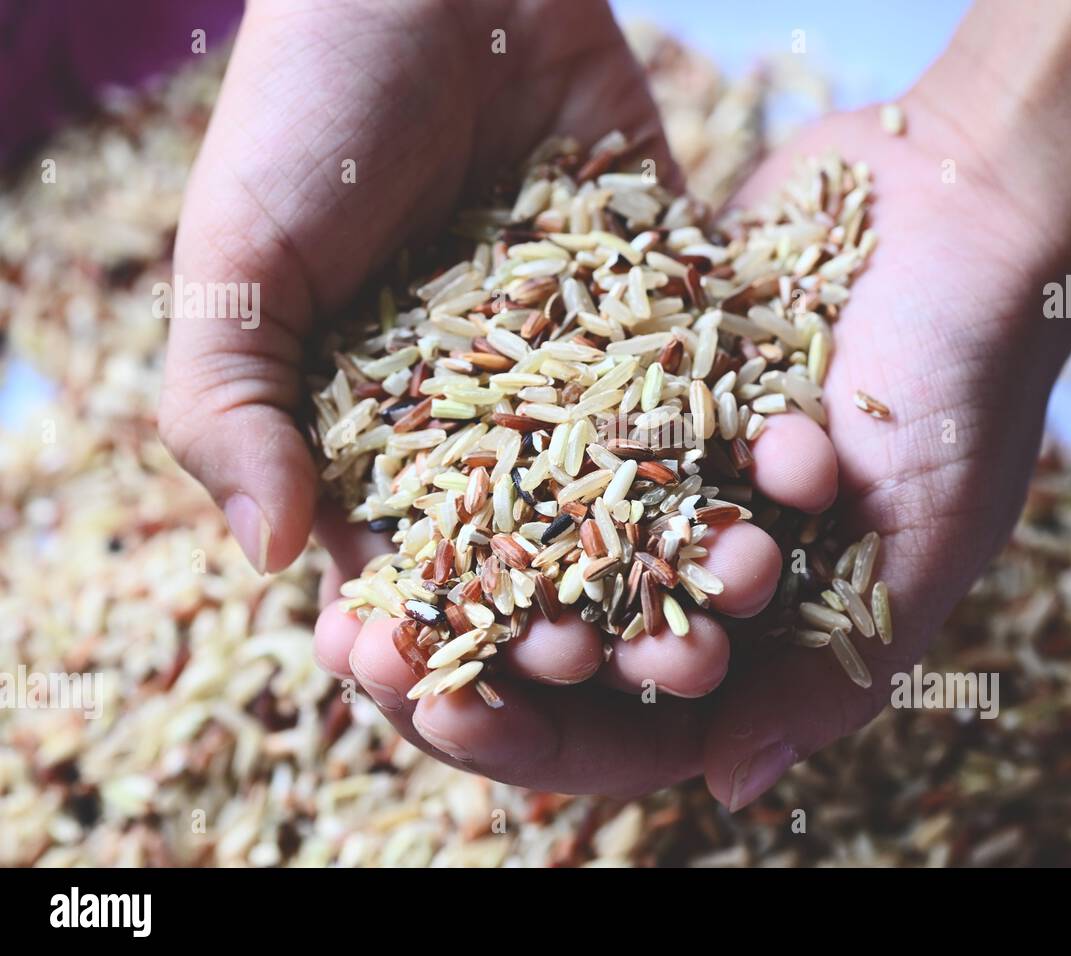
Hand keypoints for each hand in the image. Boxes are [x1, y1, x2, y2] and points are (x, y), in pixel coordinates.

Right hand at [160, 0, 826, 793]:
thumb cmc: (309, 107)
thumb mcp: (238, 261)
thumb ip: (230, 409)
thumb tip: (268, 560)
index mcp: (377, 428)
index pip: (413, 562)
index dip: (446, 630)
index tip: (476, 691)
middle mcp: (490, 415)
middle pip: (548, 547)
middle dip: (597, 615)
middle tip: (650, 671)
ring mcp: (588, 365)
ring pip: (647, 483)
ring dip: (696, 545)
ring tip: (743, 590)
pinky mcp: (668, 303)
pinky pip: (715, 383)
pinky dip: (756, 431)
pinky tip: (798, 486)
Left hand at [321, 99, 1070, 805]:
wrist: (966, 211)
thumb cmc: (969, 386)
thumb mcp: (919, 544)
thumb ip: (830, 672)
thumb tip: (726, 791)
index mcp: (763, 634)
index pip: (631, 724)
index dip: (532, 735)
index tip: (443, 715)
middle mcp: (695, 568)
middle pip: (555, 648)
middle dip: (454, 657)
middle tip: (348, 653)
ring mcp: (656, 479)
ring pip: (523, 548)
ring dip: (434, 566)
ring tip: (336, 569)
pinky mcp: (626, 390)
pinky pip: (528, 437)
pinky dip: (461, 456)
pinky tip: (377, 459)